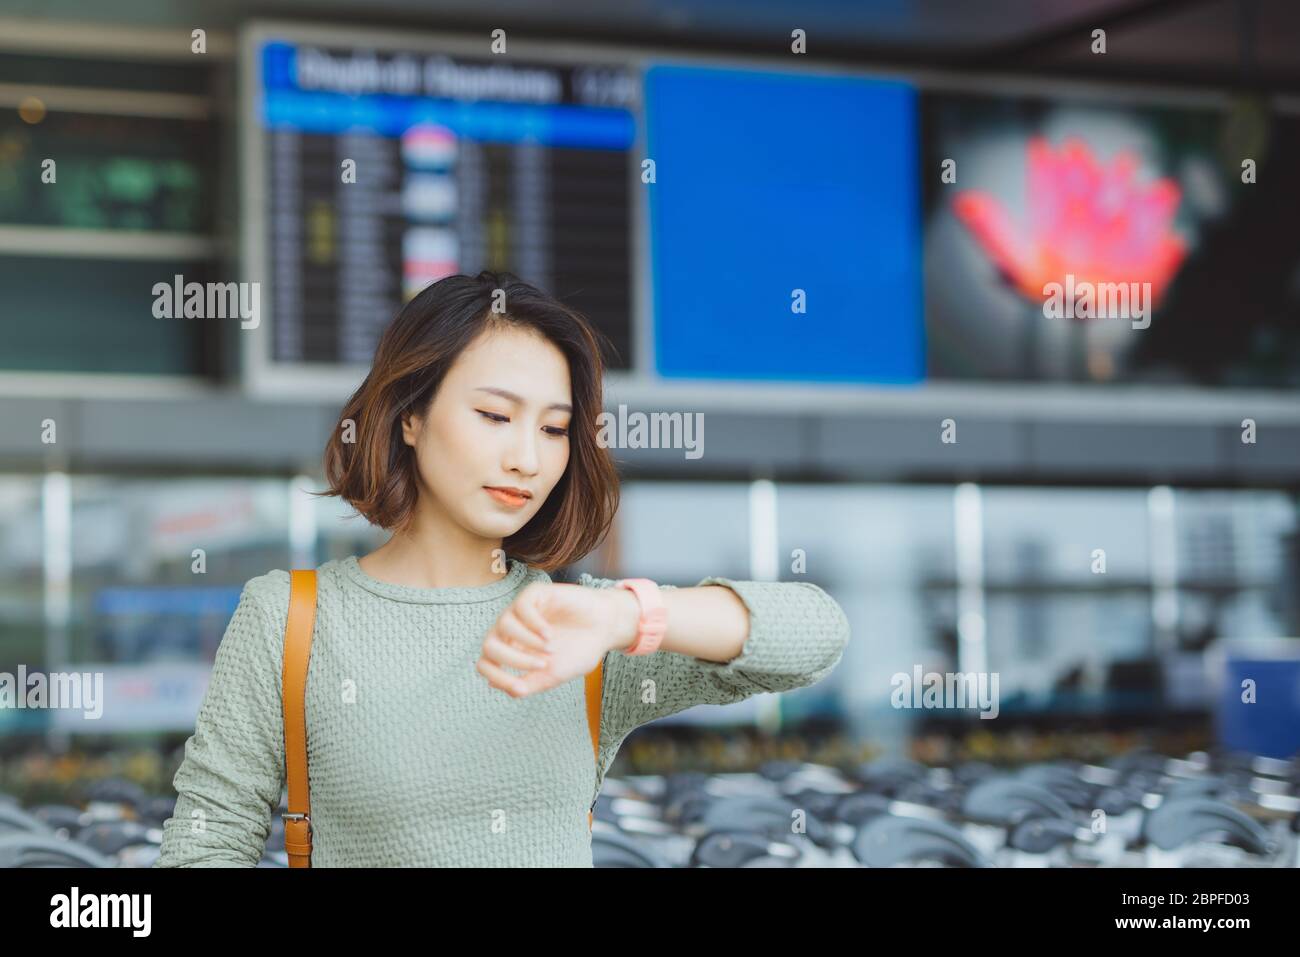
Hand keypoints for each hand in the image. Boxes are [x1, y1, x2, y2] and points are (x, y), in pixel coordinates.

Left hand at [475, 582, 638, 697]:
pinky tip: (550, 634)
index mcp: (512, 650)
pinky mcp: (535, 594)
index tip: (519, 686)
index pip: (486, 663)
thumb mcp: (554, 675)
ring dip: (528, 642)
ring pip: (503, 625)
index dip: (496, 677)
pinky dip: (534, 625)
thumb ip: (531, 684)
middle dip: (513, 660)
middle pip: (489, 645)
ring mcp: (521, 610)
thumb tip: (509, 690)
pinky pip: (521, 607)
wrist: (605, 628)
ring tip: (551, 648)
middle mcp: (511, 629)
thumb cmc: (579, 650)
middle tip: (542, 665)